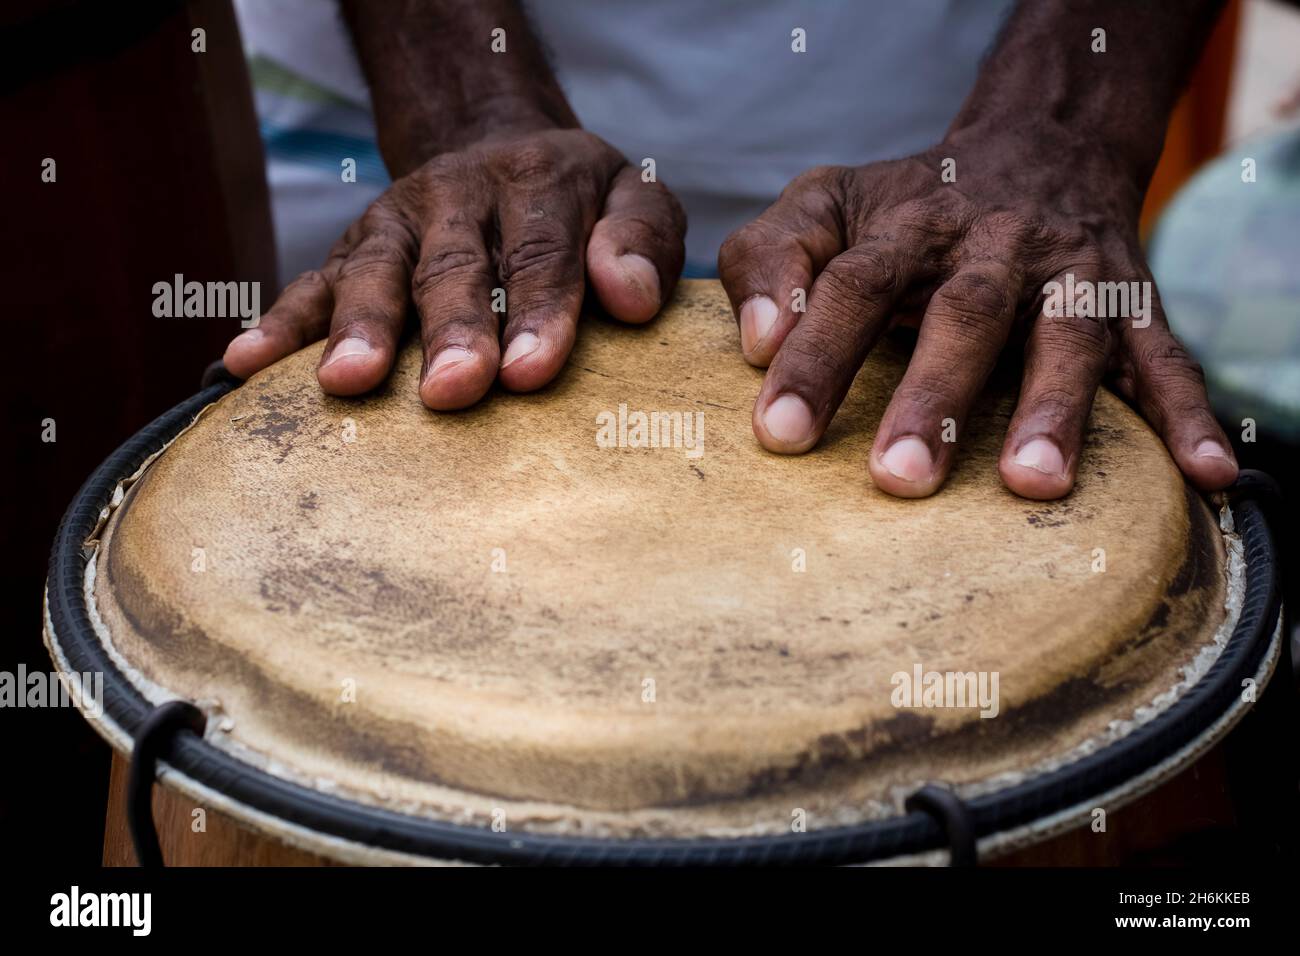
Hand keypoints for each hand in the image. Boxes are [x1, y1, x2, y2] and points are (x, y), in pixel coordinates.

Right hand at [225, 128, 684, 408]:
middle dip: (451, 331)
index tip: (531, 371)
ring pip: (374, 272)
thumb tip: (633, 297)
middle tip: (452, 392)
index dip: (537, 312)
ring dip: (360, 327)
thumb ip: (641, 239)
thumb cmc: (579, 203)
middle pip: (454, 267)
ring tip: (346, 384)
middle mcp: (459, 196)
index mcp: (535, 184)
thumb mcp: (632, 196)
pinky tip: (245, 364)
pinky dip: (279, 323)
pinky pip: (310, 283)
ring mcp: (397, 222)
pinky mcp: (353, 248)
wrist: (502, 148)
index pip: (541, 252)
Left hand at [718, 130, 1237, 499]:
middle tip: (900, 478)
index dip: (815, 355)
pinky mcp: (1134, 301)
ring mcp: (1071, 275)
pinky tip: (1204, 472)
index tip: (778, 432)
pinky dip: (1188, 413)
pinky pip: (1166, 356)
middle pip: (965, 315)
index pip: (852, 285)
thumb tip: (752, 340)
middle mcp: (994, 247)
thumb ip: (773, 257)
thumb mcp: (825, 204)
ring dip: (1056, 409)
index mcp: (908, 226)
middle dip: (935, 397)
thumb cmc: (905, 208)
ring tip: (1034, 483)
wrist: (1034, 153)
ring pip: (1068, 338)